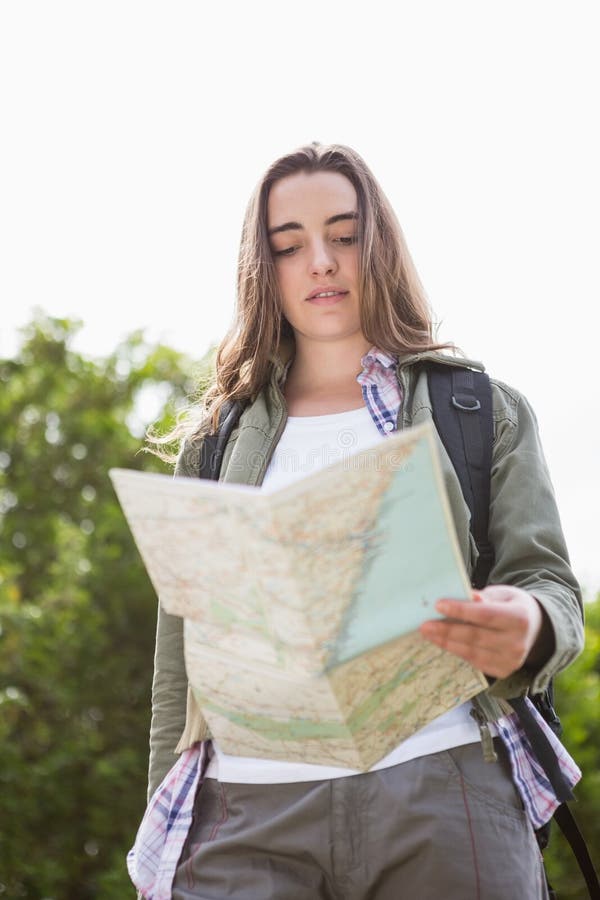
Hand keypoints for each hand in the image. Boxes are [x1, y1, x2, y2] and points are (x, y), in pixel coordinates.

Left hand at [419, 585, 552, 678]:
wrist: (536, 631)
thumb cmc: (514, 607)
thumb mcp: (504, 595)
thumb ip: (485, 597)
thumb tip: (468, 596)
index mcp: (519, 618)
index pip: (485, 614)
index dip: (461, 610)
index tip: (438, 605)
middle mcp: (517, 643)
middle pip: (475, 636)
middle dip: (447, 630)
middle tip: (425, 625)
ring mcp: (511, 661)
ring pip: (472, 652)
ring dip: (446, 642)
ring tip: (428, 633)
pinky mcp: (503, 671)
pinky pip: (474, 661)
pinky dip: (457, 651)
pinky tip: (442, 643)